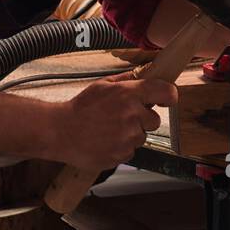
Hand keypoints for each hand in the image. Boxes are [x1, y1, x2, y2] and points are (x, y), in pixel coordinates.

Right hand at [54, 72, 177, 169]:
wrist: (60, 131)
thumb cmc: (80, 107)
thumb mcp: (102, 85)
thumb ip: (126, 80)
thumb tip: (145, 73)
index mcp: (129, 94)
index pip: (166, 92)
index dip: (169, 96)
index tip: (166, 100)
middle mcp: (132, 115)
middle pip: (154, 121)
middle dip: (143, 120)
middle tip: (122, 118)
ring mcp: (128, 137)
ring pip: (141, 137)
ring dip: (130, 135)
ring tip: (109, 130)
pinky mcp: (121, 155)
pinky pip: (130, 152)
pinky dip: (120, 148)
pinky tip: (105, 141)